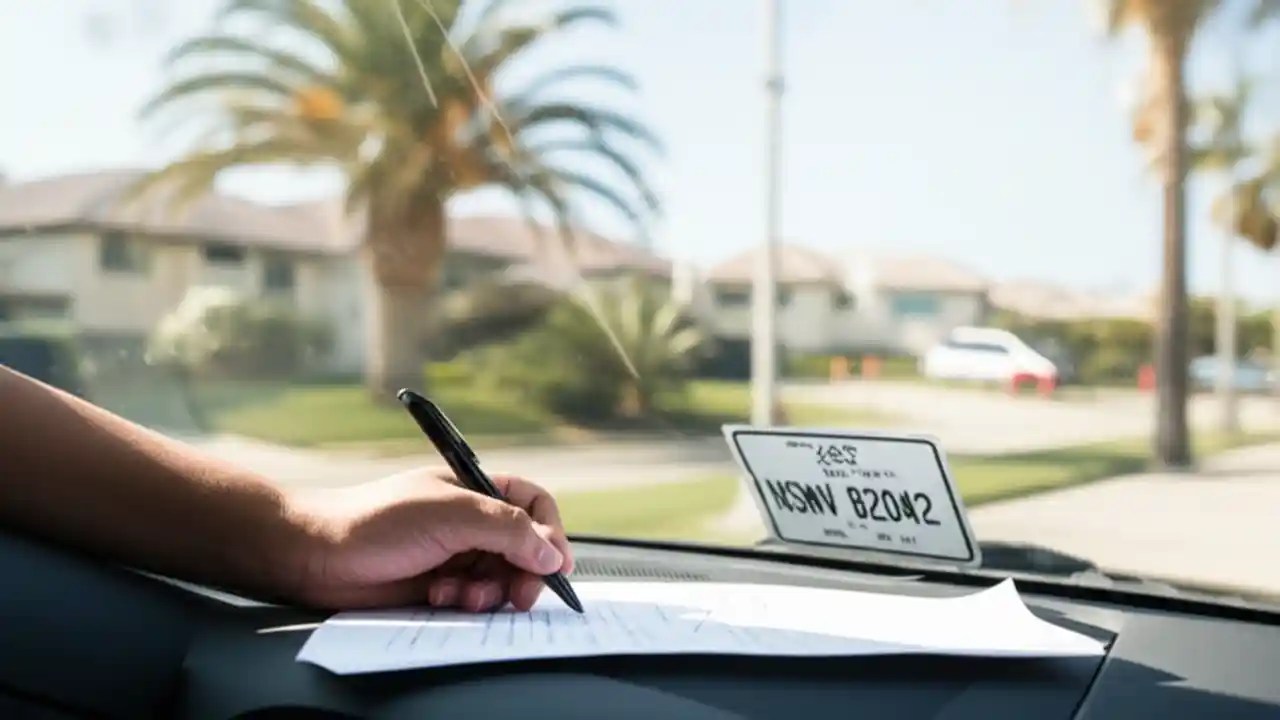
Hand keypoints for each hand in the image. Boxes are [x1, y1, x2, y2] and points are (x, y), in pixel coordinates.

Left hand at [282, 468, 574, 610]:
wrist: (317, 554)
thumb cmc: (376, 520)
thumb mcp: (451, 515)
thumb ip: (508, 530)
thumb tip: (552, 553)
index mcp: (477, 489)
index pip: (534, 505)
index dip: (549, 533)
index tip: (554, 564)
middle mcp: (471, 521)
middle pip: (524, 549)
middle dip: (523, 574)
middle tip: (518, 596)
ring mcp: (456, 554)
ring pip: (501, 579)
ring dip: (490, 592)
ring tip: (463, 595)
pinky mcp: (439, 585)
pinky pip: (474, 600)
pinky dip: (465, 603)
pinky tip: (439, 597)